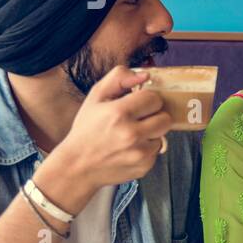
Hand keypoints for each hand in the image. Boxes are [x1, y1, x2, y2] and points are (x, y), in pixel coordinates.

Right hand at [52, 66, 171, 189]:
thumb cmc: (86, 129)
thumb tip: (145, 75)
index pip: (154, 99)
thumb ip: (119, 78)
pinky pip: (156, 151)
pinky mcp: (144, 167)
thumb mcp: (95, 97)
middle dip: (153, 116)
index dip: (146, 100)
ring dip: (151, 133)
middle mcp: (131, 134)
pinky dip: (146, 148)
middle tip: (138, 119)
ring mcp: (139, 153)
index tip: (136, 104)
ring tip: (131, 134)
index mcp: (119, 113)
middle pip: (165, 118)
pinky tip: (129, 148)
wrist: (77, 166)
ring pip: (162, 135)